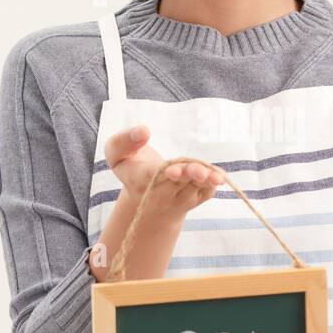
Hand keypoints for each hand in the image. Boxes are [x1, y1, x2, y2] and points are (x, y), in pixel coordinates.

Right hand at [104, 125, 223, 219]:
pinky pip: (206, 192)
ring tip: (215, 177)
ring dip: (205, 181)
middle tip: (200, 172)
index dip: (163, 173)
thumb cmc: (131, 169)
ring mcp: (179, 199)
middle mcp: (160, 194)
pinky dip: (212, 183)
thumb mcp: (115, 153)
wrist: (147, 201)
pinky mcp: (195, 199)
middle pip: (177, 184)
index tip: (172, 169)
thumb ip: (123, 142)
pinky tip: (217, 176)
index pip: (152, 177)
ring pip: (193, 189)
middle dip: (189, 175)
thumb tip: (143, 130)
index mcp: (140, 180)